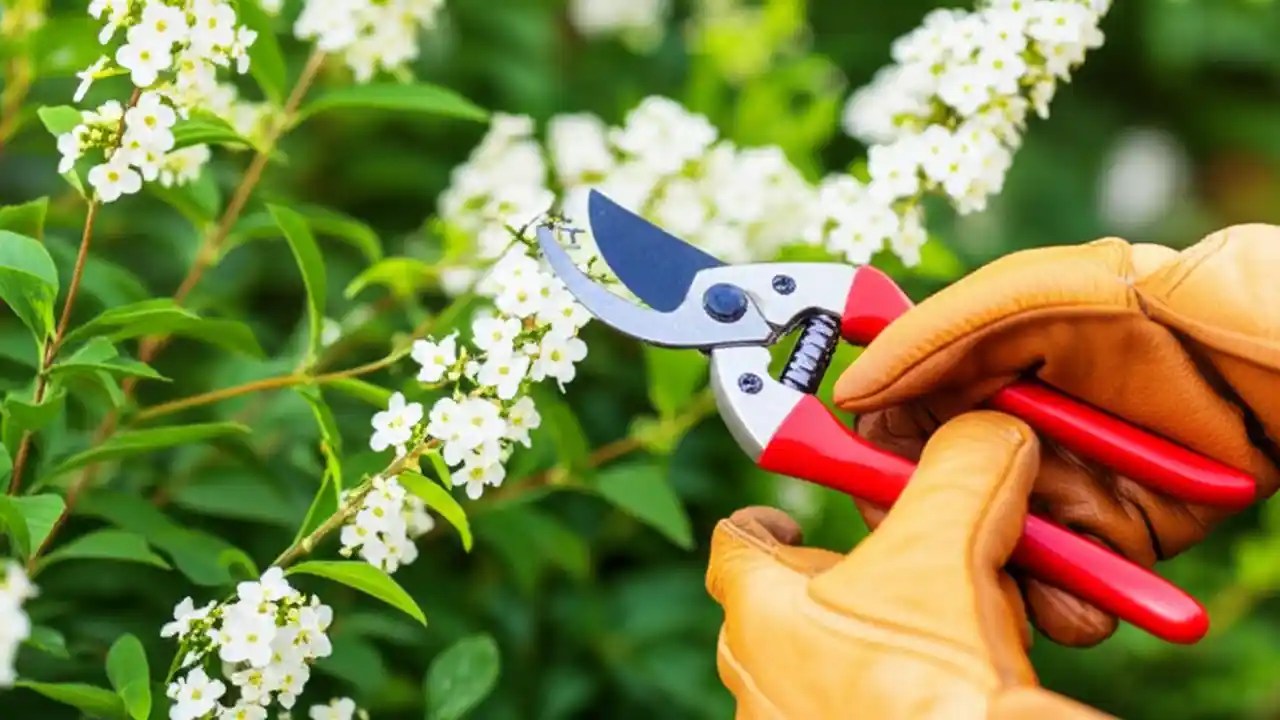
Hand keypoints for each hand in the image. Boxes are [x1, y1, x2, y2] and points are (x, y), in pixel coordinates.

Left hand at [707, 412, 1109, 718]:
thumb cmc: (932, 683)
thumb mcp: (953, 549)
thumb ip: (963, 472)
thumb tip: (988, 434)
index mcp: (760, 606)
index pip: (735, 540)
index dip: (765, 520)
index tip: (791, 518)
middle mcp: (754, 672)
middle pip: (771, 604)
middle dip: (827, 583)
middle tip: (884, 577)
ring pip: (802, 663)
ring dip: (852, 639)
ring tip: (917, 636)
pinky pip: (827, 710)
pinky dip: (865, 692)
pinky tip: (921, 691)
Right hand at [834, 224, 1279, 645]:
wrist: (1254, 360)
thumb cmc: (1135, 302)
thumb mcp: (1021, 297)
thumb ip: (928, 337)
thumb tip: (846, 391)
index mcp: (964, 383)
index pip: (888, 438)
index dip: (875, 472)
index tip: (885, 497)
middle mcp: (1000, 443)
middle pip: (934, 511)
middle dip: (943, 540)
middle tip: (966, 549)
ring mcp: (1052, 495)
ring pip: (993, 560)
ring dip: (1003, 584)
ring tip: (1028, 588)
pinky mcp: (1108, 541)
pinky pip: (1069, 593)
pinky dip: (1070, 608)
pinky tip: (1087, 603)